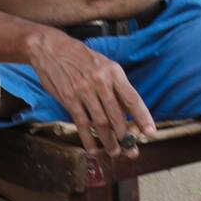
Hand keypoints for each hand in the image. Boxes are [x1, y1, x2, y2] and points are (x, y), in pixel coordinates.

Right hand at [26, 28, 156, 157]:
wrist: (51, 48)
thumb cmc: (81, 57)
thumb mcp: (104, 64)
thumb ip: (116, 86)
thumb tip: (128, 110)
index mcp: (113, 72)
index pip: (132, 99)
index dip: (142, 117)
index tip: (150, 132)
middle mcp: (100, 82)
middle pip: (117, 115)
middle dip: (125, 136)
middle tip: (132, 151)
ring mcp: (83, 91)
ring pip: (100, 122)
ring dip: (109, 141)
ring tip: (115, 152)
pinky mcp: (69, 99)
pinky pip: (81, 123)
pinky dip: (88, 139)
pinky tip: (94, 150)